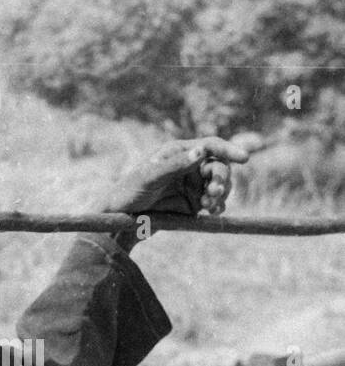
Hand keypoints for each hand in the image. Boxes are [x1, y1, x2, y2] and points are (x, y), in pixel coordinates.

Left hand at [97, 136, 250, 216]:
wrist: (121, 219)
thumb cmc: (129, 191)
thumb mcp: (149, 177)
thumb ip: (174, 165)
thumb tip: (201, 152)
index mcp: (177, 152)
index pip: (210, 146)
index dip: (228, 150)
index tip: (245, 158)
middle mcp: (188, 166)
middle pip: (219, 167)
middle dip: (221, 179)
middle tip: (214, 192)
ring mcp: (193, 185)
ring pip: (220, 186)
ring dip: (221, 194)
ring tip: (209, 206)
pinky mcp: (194, 203)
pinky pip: (215, 202)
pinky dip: (218, 206)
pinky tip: (213, 212)